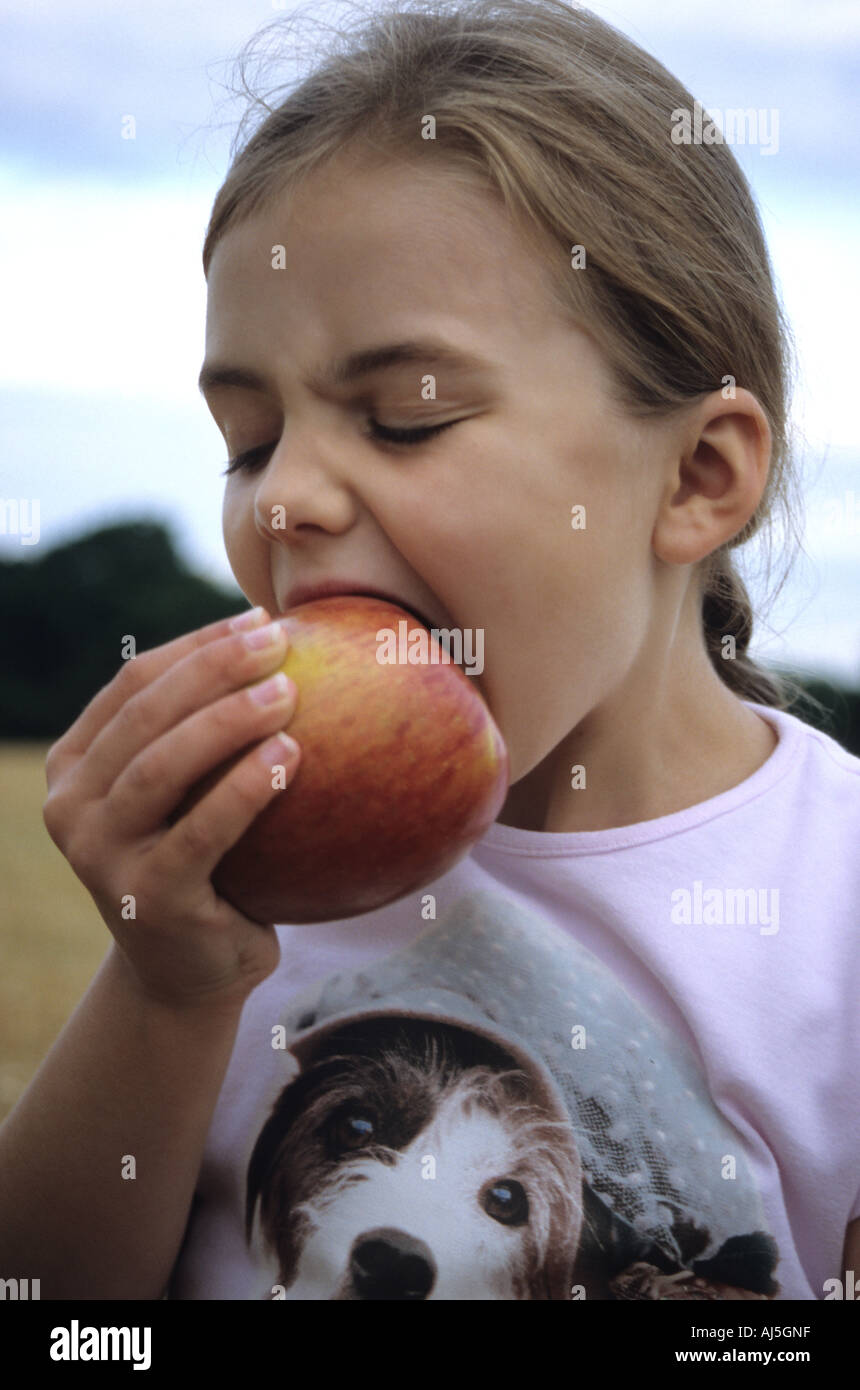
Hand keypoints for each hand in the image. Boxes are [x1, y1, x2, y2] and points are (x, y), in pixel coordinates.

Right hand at [42, 608, 300, 1011]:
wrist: (192, 971)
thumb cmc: (206, 864)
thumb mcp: (185, 792)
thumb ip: (202, 731)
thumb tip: (286, 636)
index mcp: (75, 765)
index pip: (133, 683)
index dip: (197, 644)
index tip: (263, 618)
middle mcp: (70, 806)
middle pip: (145, 714)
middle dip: (214, 667)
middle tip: (279, 642)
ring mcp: (99, 855)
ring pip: (162, 765)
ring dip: (228, 719)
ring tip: (289, 690)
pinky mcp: (145, 896)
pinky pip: (201, 831)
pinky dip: (246, 787)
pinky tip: (292, 753)